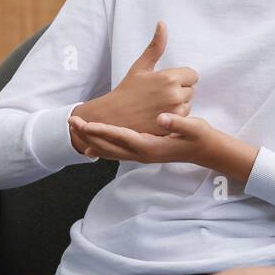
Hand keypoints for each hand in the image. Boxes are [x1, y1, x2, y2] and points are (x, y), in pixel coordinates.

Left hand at [69, 112, 216, 165]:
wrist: (204, 150)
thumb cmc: (198, 136)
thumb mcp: (193, 128)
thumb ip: (178, 124)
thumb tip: (162, 119)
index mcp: (151, 146)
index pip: (121, 137)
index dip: (103, 130)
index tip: (86, 125)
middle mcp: (142, 153)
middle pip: (110, 146)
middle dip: (89, 135)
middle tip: (71, 122)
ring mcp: (141, 155)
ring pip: (111, 151)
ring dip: (93, 141)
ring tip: (76, 132)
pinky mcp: (142, 152)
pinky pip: (117, 152)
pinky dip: (102, 148)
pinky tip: (93, 148)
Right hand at [74, 21, 196, 137]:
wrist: (113, 118)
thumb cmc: (127, 90)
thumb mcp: (140, 67)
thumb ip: (156, 46)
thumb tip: (162, 23)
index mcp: (170, 78)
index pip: (192, 75)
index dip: (180, 78)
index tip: (165, 82)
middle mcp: (175, 95)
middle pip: (191, 90)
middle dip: (179, 91)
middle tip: (158, 95)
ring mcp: (175, 113)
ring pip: (188, 104)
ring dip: (178, 105)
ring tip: (157, 105)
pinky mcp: (173, 127)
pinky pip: (184, 119)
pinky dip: (175, 118)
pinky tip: (159, 116)